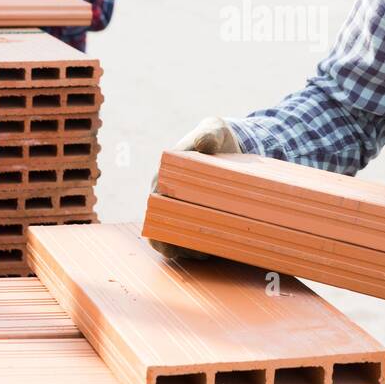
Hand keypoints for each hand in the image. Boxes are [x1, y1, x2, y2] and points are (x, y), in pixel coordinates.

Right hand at [148, 116, 240, 260]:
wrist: (230, 146)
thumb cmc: (216, 138)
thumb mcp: (214, 131)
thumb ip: (209, 135)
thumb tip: (204, 144)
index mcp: (163, 177)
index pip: (154, 202)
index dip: (160, 219)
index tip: (173, 229)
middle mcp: (167, 197)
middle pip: (161, 227)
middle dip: (174, 241)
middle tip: (196, 248)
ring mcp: (179, 211)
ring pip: (173, 238)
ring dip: (187, 250)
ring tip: (207, 253)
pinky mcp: (195, 220)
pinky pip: (190, 241)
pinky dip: (198, 250)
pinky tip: (213, 252)